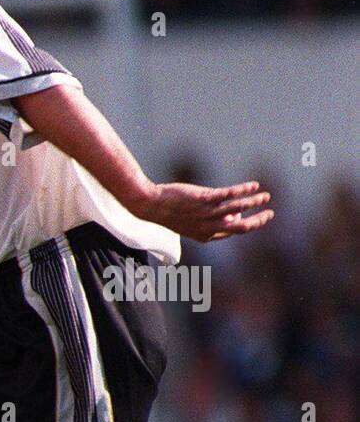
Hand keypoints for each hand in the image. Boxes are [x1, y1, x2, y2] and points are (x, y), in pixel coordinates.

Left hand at [131, 180, 273, 241]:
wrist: (151, 205)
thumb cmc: (170, 212)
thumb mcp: (191, 222)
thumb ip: (210, 221)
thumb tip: (232, 215)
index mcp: (205, 236)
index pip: (232, 233)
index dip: (245, 225)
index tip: (255, 218)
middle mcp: (208, 227)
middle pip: (241, 227)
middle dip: (258, 221)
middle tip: (270, 214)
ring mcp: (207, 213)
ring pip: (239, 209)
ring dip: (256, 202)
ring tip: (266, 196)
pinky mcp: (205, 199)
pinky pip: (230, 194)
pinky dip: (244, 189)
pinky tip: (254, 185)